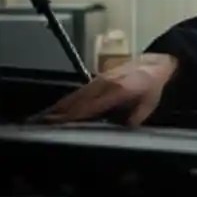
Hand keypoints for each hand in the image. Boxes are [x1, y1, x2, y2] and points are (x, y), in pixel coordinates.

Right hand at [34, 53, 179, 125]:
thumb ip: (133, 119)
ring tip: (42, 119)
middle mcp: (105, 83)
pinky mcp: (98, 77)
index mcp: (118, 90)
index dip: (72, 116)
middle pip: (77, 100)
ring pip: (75, 94)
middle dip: (58, 113)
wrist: (157, 64)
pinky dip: (67, 100)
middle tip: (39, 125)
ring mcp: (100, 78)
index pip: (90, 106)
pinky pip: (79, 90)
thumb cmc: (153, 87)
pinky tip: (57, 109)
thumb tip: (119, 132)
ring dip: (58, 107)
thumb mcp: (149, 106)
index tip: (57, 124)